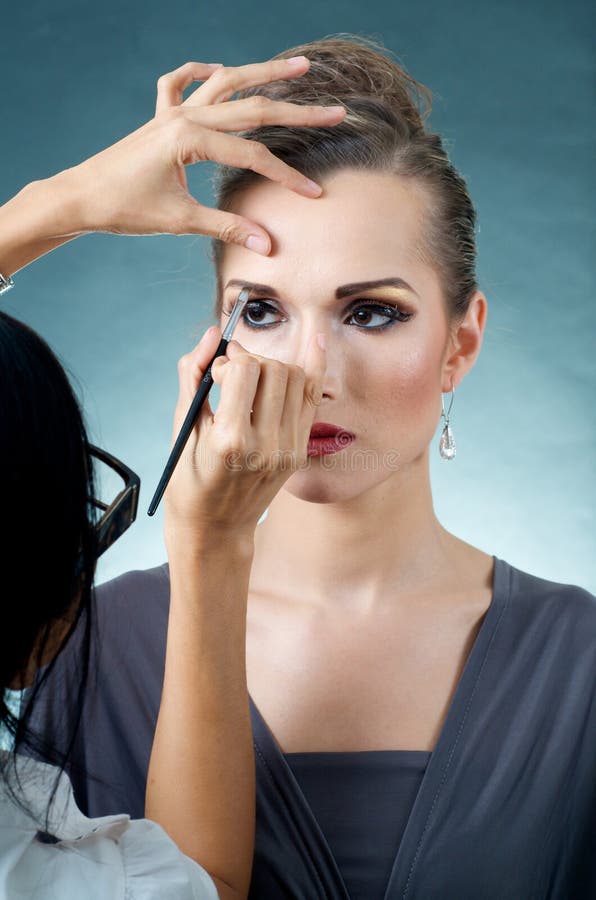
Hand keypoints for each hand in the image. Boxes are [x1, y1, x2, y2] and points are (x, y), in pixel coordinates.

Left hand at [64, 57, 344, 253]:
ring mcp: (171, 112)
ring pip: (225, 83)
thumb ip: (226, 228)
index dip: (285, 176)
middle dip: (297, 113)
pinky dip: (200, 72)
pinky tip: (218, 68)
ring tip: (299, 67)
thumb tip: (266, 244)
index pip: (251, 155)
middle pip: (251, 109)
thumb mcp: (179, 221)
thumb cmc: (124, 209)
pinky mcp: (160, 119)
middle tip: (334, 111)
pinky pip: (180, 83)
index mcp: (189, 139)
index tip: (313, 193)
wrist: (80, 197)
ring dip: (263, 73)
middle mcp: (184, 117)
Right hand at [164, 327, 325, 539]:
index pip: (246, 370)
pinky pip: (312, 397)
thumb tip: (213, 334)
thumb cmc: (188, 480)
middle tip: (234, 370)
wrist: (215, 529)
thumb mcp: (181, 429)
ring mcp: (288, 450)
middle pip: (274, 369)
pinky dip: (312, 367)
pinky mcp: (299, 452)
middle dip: (251, 360)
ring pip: (295, 378)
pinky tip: (314, 342)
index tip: (218, 370)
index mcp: (231, 440)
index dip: (230, 360)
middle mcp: (266, 445)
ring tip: (254, 377)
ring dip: (274, 366)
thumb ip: (194, 376)